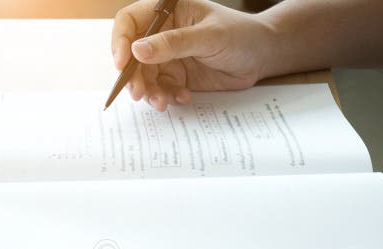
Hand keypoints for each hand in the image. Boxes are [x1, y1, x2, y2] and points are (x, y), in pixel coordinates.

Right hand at [111, 0, 274, 110]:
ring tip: (162, 102)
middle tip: (139, 94)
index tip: (122, 64)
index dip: (120, 41)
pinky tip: (183, 97)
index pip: (129, 22)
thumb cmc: (241, 35)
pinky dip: (166, 97)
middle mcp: (162, 34)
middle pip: (131, 55)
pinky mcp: (176, 76)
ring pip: (144, 76)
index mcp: (167, 13)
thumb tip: (137, 50)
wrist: (262, 56)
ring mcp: (168, 57)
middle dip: (133, 76)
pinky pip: (160, 89)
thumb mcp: (208, 37)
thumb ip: (173, 43)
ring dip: (149, 92)